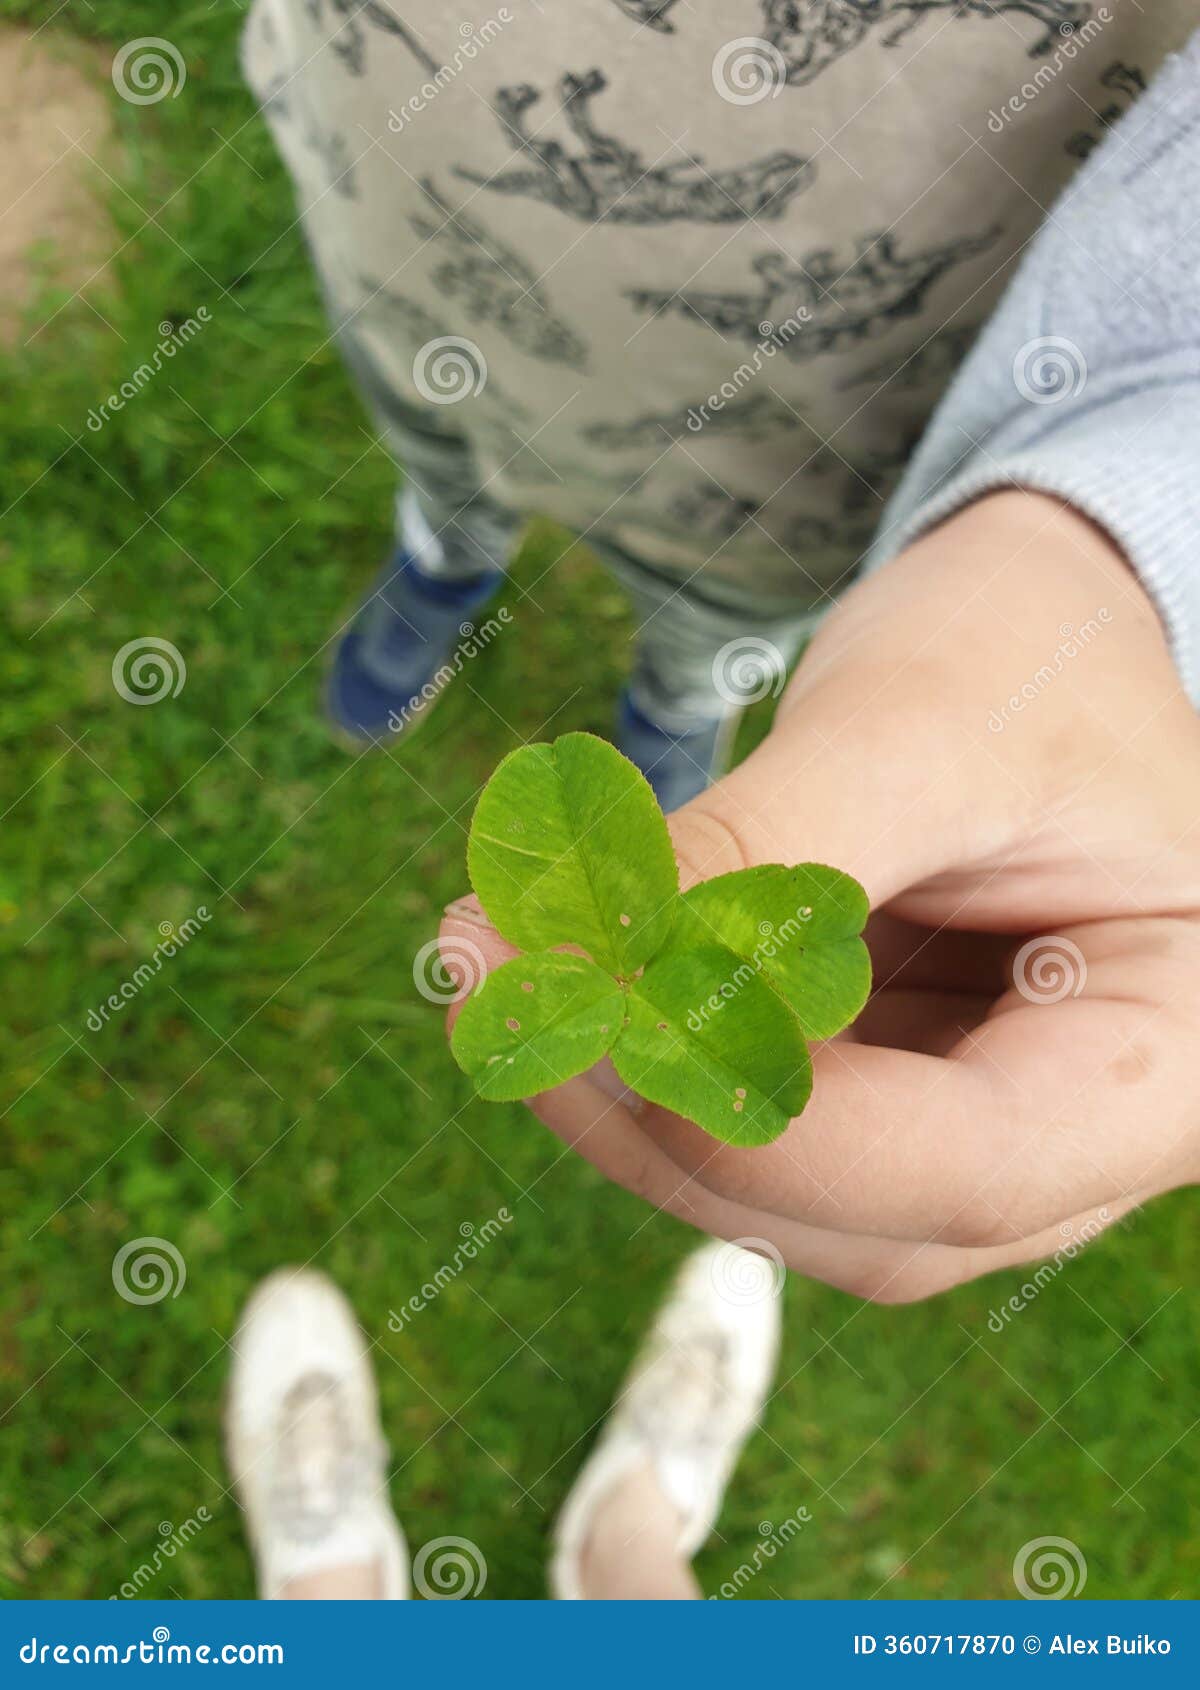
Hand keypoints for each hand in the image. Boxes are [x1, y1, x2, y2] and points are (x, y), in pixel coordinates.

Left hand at [440, 491, 1199, 1301]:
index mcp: (1175, 1059)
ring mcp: (973, 1126)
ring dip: (616, 1092)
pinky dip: (634, 1055)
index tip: (588, 1018)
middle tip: (490, 978)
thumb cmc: (1037, 659)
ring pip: (777, 1184)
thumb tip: (569, 962)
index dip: (765, 1121)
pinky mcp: (881, 1090)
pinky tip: (546, 967)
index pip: (969, 1167)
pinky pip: (741, 1116)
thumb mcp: (921, 729)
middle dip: (655, 1111)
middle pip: (857, 1211)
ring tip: (489, 958)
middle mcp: (1083, 1136)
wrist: (1046, 631)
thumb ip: (768, 857)